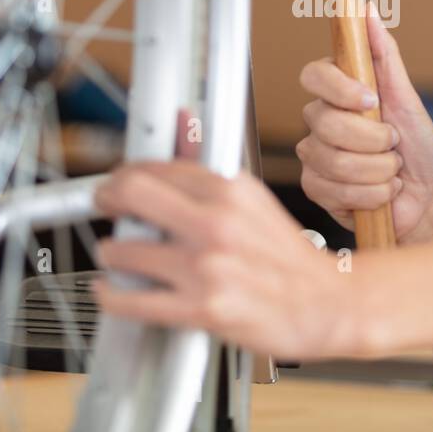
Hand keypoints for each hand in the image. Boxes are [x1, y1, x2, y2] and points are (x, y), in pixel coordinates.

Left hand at [92, 160, 367, 361]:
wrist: (328, 304)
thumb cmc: (289, 258)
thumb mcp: (253, 202)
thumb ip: (210, 172)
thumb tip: (182, 122)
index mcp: (231, 190)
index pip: (157, 167)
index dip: (125, 173)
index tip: (118, 183)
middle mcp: (217, 222)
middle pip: (132, 193)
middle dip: (106, 198)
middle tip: (104, 206)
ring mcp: (208, 266)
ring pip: (123, 250)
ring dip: (110, 253)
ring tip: (117, 257)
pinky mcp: (203, 308)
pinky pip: (132, 300)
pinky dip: (111, 296)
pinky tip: (112, 291)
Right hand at [296, 3, 432, 244]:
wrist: (429, 200)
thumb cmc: (422, 151)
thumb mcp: (410, 100)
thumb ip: (385, 56)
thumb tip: (368, 11)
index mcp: (341, 93)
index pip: (313, 75)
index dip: (339, 88)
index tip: (370, 99)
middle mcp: (323, 121)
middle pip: (324, 122)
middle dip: (373, 140)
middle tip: (394, 145)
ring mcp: (317, 155)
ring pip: (333, 160)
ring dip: (377, 171)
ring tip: (392, 171)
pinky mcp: (318, 188)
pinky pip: (331, 188)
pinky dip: (370, 194)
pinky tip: (381, 192)